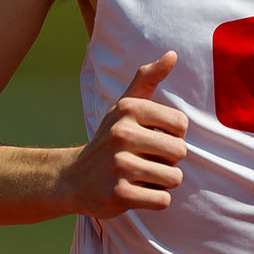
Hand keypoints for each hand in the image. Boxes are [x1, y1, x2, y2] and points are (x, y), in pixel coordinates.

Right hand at [68, 52, 189, 217]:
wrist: (72, 179)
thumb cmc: (109, 139)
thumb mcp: (124, 106)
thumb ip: (148, 78)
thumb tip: (173, 54)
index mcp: (129, 110)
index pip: (181, 125)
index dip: (173, 136)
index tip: (152, 139)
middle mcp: (123, 134)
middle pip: (180, 152)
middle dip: (169, 161)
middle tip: (145, 161)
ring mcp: (120, 166)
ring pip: (174, 178)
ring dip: (163, 182)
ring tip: (140, 177)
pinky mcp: (119, 195)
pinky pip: (162, 200)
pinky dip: (155, 199)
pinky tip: (137, 192)